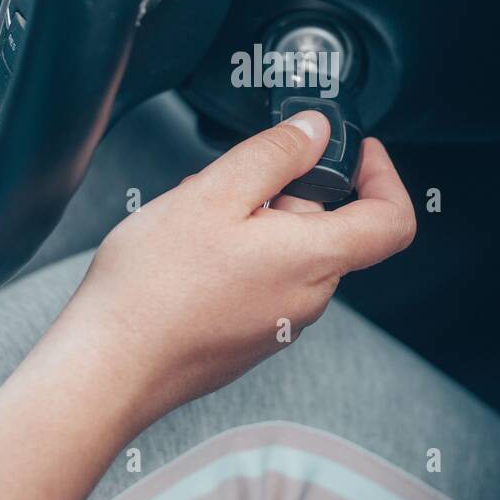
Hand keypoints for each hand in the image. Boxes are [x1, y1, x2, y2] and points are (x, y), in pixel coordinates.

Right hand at [55, 111, 417, 425]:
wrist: (106, 367)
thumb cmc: (152, 287)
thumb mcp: (215, 192)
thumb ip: (276, 154)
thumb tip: (315, 131)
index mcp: (314, 260)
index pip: (393, 222)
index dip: (384, 176)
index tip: (357, 151)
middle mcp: (307, 299)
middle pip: (327, 228)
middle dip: (285, 191)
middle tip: (230, 180)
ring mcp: (279, 323)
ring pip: (287, 250)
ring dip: (253, 220)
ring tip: (195, 217)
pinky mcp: (248, 336)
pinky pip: (262, 278)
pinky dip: (236, 253)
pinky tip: (187, 251)